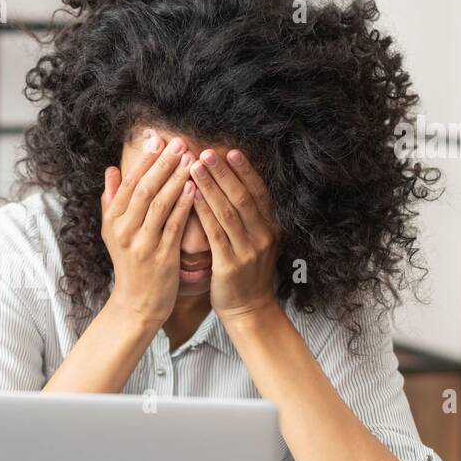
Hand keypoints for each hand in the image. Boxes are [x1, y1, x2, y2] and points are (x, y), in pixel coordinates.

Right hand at [100, 132, 196, 326]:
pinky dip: (184, 204)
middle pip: (144, 190)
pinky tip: (195, 187)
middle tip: (179, 142)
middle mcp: (124, 231)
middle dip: (162, 164)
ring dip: (176, 179)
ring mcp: (142, 244)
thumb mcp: (112, 232)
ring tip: (191, 158)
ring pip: (160, 204)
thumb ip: (111, 200)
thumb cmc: (130, 264)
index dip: (144, 160)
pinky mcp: (161, 257)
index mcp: (112, 221)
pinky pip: (174, 225)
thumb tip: (111, 169)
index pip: (129, 184)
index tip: (158, 139)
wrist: (137, 303)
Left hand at [188, 148, 279, 322]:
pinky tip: (190, 196)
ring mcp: (248, 250)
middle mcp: (263, 235)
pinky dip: (203, 211)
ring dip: (210, 186)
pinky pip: (215, 233)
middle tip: (206, 151)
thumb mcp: (254, 242)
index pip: (258, 192)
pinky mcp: (231, 264)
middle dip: (224, 172)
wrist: (249, 309)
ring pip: (228, 211)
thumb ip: (248, 217)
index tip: (230, 151)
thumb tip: (232, 185)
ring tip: (194, 166)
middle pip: (242, 197)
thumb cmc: (245, 272)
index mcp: (270, 227)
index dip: (245, 171)